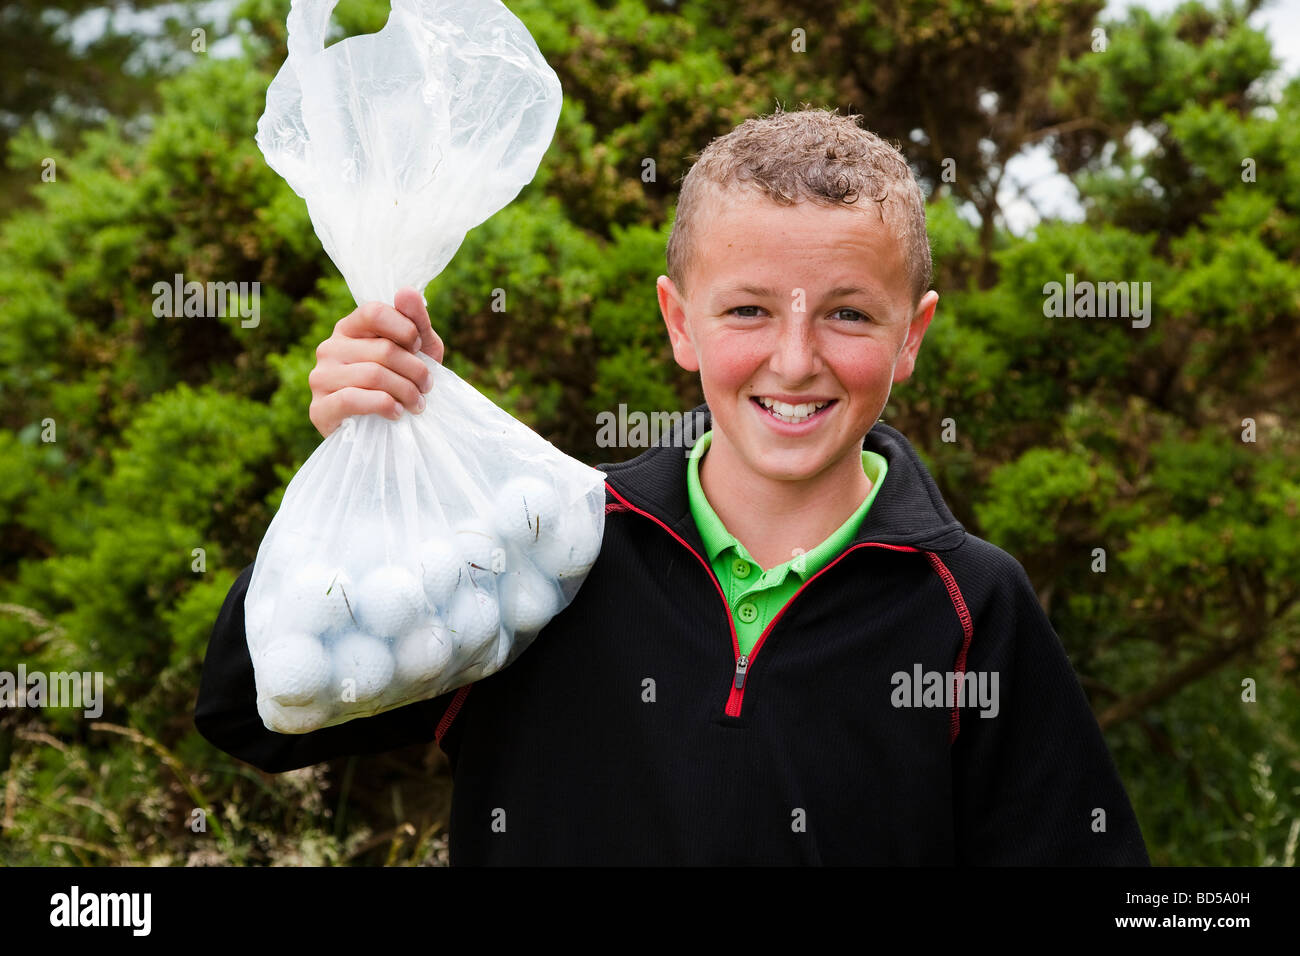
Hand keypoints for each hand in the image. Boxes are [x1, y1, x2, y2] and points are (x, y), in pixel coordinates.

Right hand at [308, 287, 444, 437]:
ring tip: (417, 404)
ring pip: (373, 375)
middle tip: (427, 387)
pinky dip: (384, 406)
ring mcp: (320, 378)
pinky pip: (353, 399)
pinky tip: (397, 414)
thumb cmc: (401, 384)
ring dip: (406, 392)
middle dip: (416, 370)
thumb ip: (416, 322)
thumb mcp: (418, 351)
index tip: (419, 348)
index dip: (405, 329)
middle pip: (382, 349)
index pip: (374, 311)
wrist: (385, 434)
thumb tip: (406, 291)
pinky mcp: (319, 409)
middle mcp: (329, 348)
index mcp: (349, 328)